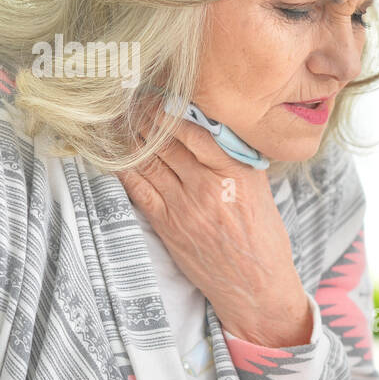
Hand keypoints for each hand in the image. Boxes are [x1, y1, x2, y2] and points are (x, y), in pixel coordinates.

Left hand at [115, 106, 310, 346]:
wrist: (256, 286)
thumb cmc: (262, 237)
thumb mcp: (260, 189)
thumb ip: (235, 159)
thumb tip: (209, 126)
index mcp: (237, 172)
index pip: (196, 129)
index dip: (171, 108)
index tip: (159, 93)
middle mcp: (209, 186)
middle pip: (167, 140)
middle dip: (145, 117)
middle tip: (131, 99)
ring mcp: (185, 206)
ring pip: (148, 160)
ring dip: (130, 137)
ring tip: (120, 119)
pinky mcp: (168, 225)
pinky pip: (138, 187)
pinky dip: (124, 166)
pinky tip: (116, 152)